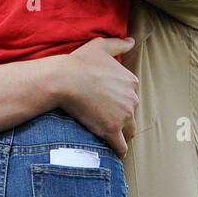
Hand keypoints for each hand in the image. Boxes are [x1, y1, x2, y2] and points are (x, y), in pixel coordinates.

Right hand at [54, 36, 138, 157]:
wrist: (65, 80)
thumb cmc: (80, 62)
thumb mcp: (100, 46)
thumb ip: (118, 43)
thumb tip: (132, 41)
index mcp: (131, 81)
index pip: (130, 96)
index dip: (120, 102)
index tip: (110, 107)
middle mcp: (132, 98)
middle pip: (131, 114)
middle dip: (122, 119)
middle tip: (108, 123)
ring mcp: (123, 115)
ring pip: (128, 131)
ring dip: (122, 135)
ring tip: (112, 139)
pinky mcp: (112, 130)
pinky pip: (121, 146)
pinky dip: (119, 151)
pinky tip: (117, 155)